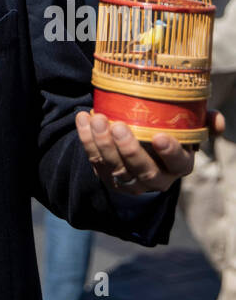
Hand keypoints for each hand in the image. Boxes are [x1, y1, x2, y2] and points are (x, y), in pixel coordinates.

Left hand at [75, 109, 224, 194]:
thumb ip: (201, 122)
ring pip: (115, 167)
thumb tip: (217, 119)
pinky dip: (86, 139)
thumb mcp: (186, 129)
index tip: (159, 136)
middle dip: (130, 150)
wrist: (140, 148)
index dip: (170, 153)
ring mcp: (130, 181)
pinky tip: (83, 119)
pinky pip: (95, 160)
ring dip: (103, 143)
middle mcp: (155, 178)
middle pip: (143, 171)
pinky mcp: (108, 177)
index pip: (179, 164)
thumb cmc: (166, 133)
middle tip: (119, 127)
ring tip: (97, 119)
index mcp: (178, 166)